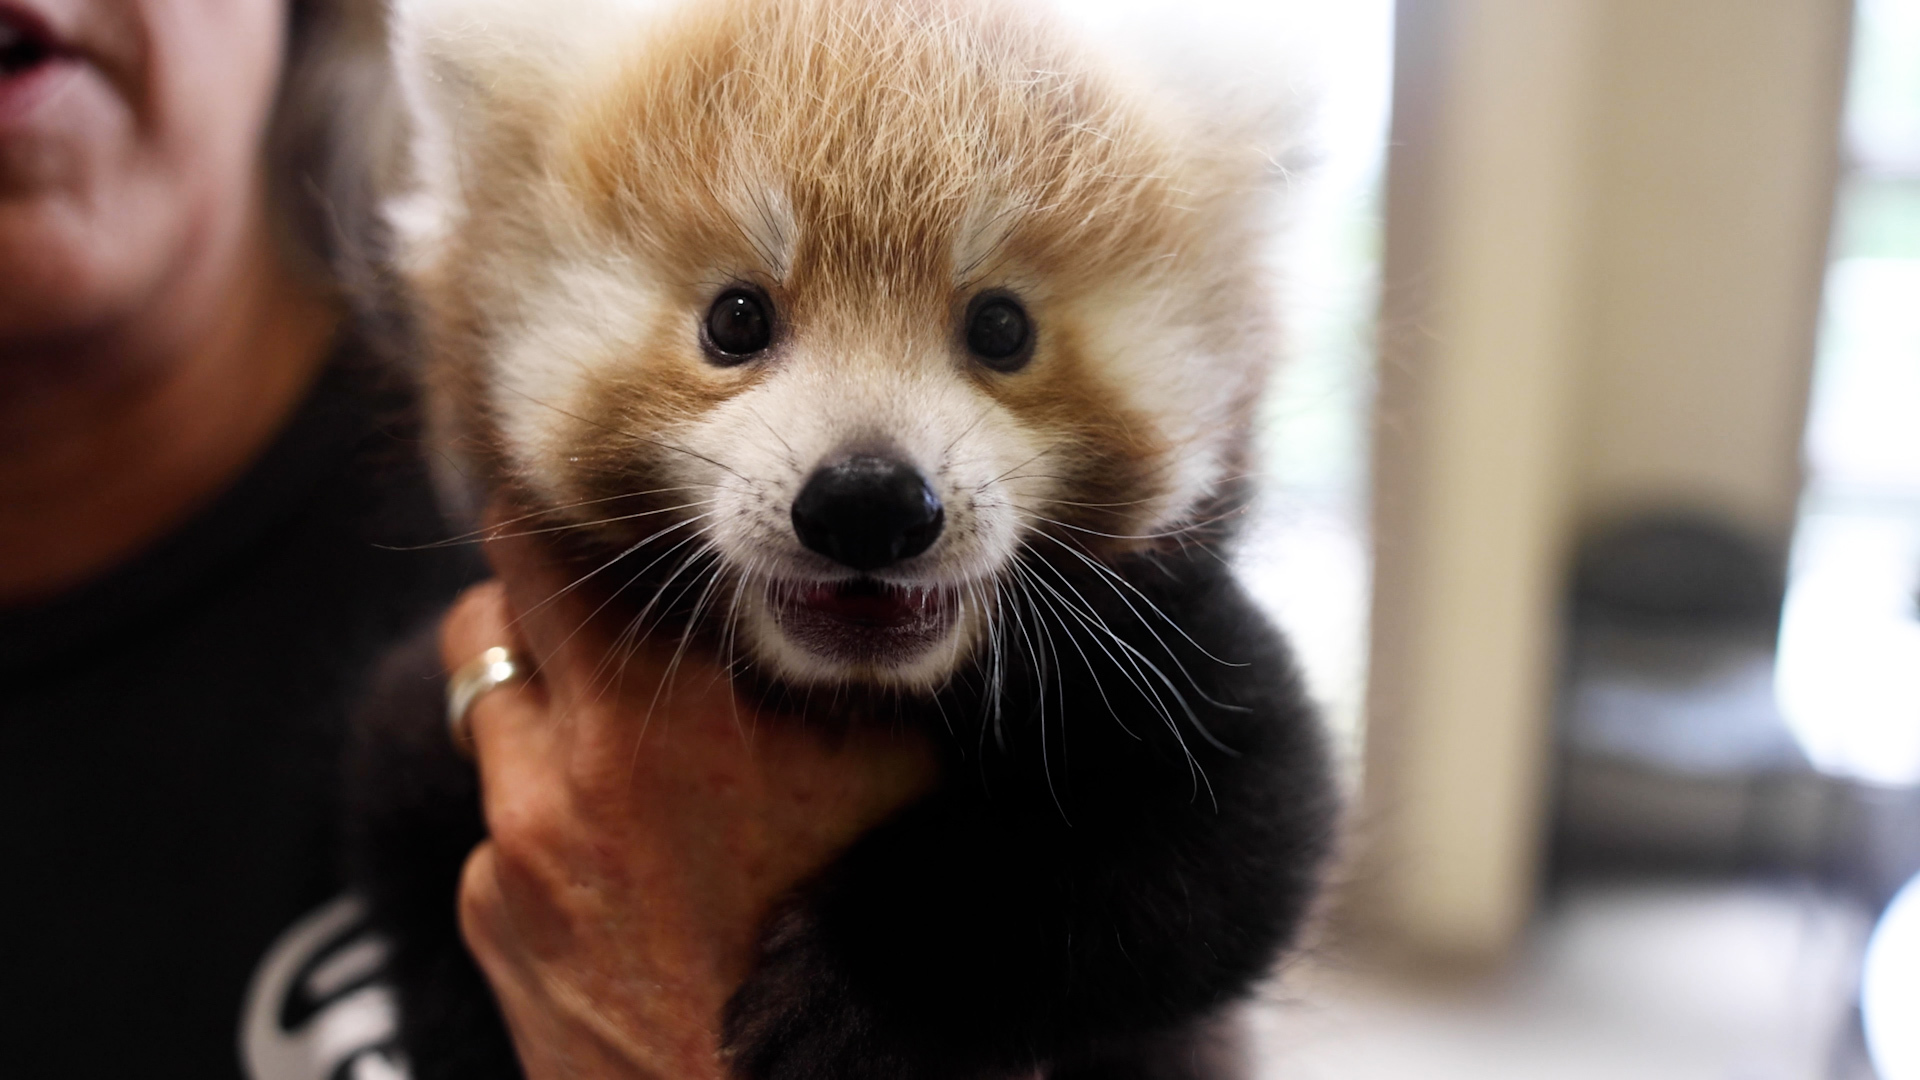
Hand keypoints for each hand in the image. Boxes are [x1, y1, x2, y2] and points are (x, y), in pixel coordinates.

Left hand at [441, 516, 938, 1078]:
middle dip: (537, 594)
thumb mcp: (894, 787)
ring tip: (609, 726)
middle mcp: (560, 771)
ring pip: (486, 714)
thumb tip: (868, 593)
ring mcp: (510, 852)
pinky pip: (496, 825)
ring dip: (535, 698)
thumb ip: (863, 674)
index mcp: (657, 714)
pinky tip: (620, 858)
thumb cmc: (839, 943)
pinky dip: (543, 815)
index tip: (589, 501)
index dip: (562, 510)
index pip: (544, 548)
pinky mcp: (488, 920)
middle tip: (589, 594)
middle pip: (489, 613)